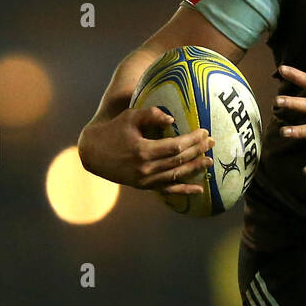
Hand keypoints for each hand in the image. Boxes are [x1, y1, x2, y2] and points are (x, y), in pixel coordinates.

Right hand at [78, 105, 213, 195]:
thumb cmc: (113, 130)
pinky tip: (199, 190)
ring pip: (176, 175)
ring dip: (195, 168)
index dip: (192, 140)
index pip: (175, 146)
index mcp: (143, 150)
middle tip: (212, 142)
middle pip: (179, 160)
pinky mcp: (144, 186)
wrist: (93, 153)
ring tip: (209, 161)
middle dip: (198, 151)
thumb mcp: (129, 117)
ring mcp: (145, 180)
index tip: (204, 131)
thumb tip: (172, 119)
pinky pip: (168, 190)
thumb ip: (150, 115)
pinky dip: (184, 191)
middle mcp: (145, 168)